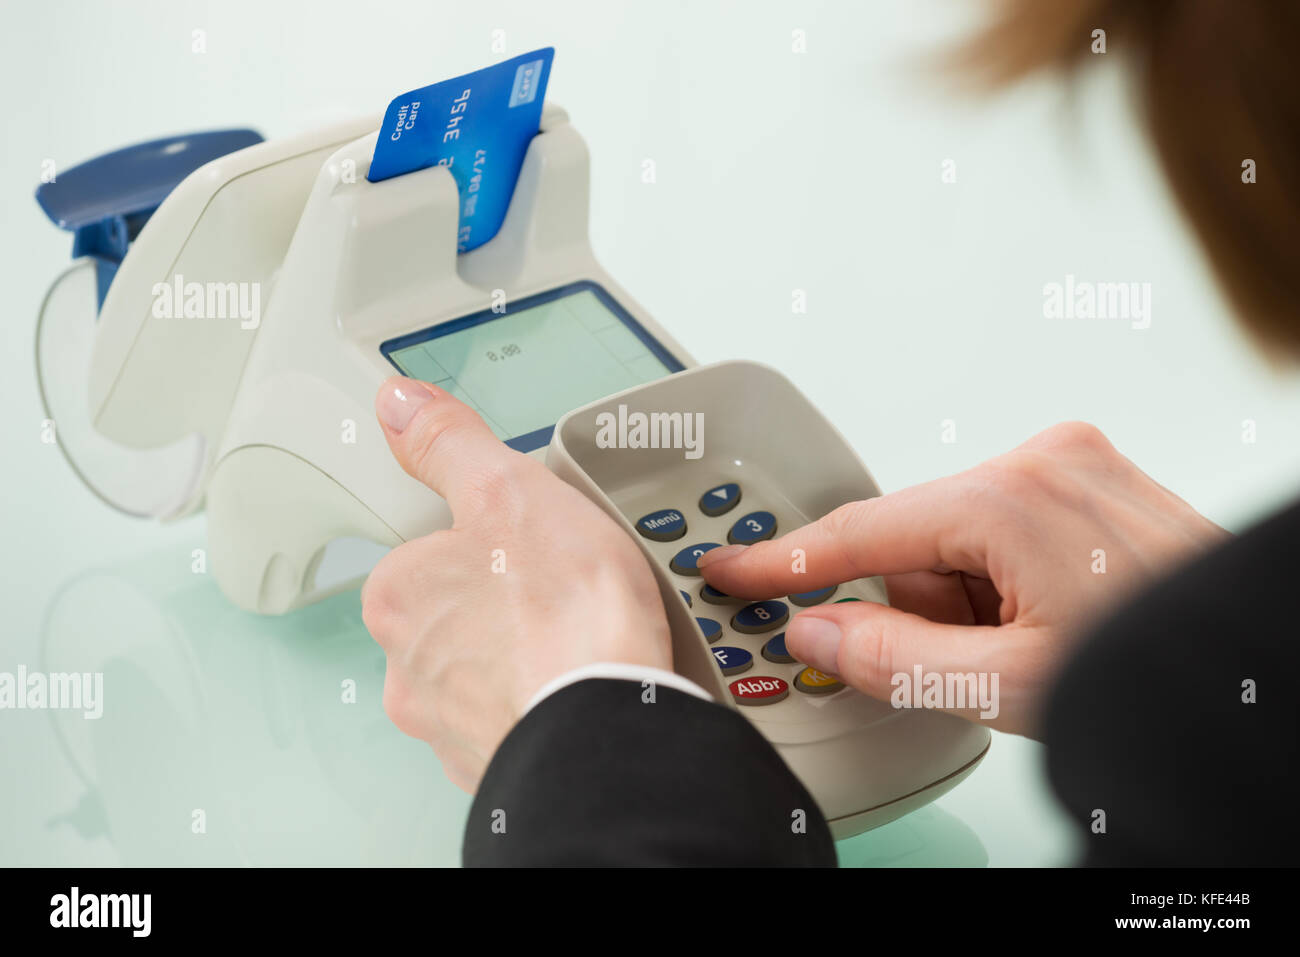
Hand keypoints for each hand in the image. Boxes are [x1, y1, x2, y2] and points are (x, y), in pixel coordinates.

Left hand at [361, 378, 672, 790]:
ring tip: (584, 638)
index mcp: (397, 595)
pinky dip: (546, 703)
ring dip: (526, 656)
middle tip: (565, 589)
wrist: (609, 726)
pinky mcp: (494, 763)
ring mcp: (449, 724)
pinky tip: (585, 684)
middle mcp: (406, 667)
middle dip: (504, 602)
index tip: (530, 544)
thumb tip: (399, 405)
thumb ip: (449, 443)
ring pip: (487, 671)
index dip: (488, 540)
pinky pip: (519, 717)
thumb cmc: (563, 613)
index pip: (431, 551)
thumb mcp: (507, 489)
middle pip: (456, 613)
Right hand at [698, 422, 1226, 736]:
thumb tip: (816, 634)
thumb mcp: (1007, 686)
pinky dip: (994, 577)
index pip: (863, 530)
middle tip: (960, 659)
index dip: (787, 560)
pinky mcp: (1091, 481)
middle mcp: (1043, 459)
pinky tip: (1038, 620)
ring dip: (960, 595)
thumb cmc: (1159, 670)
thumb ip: (892, 659)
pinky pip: (1000, 525)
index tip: (730, 565)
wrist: (1251, 666)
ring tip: (1022, 647)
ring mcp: (1072, 464)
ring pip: (957, 533)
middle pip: (916, 535)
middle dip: (914, 602)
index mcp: (1012, 496)